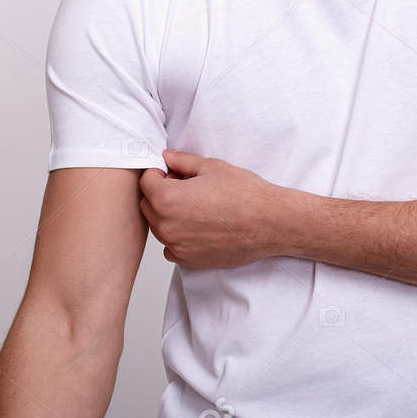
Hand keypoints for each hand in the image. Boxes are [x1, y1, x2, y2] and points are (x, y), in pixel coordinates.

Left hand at [138, 147, 283, 267]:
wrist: (270, 222)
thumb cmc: (245, 194)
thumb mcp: (211, 167)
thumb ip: (182, 161)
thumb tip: (167, 156)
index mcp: (167, 198)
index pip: (145, 181)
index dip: (158, 173)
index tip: (173, 173)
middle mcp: (166, 225)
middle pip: (147, 205)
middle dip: (160, 194)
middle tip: (186, 187)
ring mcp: (177, 245)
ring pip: (159, 227)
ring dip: (168, 215)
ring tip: (196, 206)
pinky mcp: (189, 260)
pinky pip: (171, 247)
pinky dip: (178, 237)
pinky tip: (199, 227)